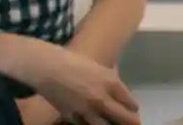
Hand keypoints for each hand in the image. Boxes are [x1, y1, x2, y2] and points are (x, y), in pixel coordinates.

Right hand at [3, 37, 140, 124]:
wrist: (49, 68)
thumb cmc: (75, 62)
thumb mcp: (100, 68)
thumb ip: (111, 79)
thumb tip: (118, 87)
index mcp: (112, 83)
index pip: (131, 104)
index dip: (133, 109)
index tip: (133, 111)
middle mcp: (102, 99)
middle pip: (125, 119)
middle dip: (131, 122)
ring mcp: (87, 110)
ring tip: (113, 124)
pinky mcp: (73, 117)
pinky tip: (93, 122)